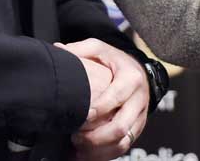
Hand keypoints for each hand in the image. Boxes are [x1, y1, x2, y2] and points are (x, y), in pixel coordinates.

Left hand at [60, 39, 149, 160]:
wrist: (140, 73)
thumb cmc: (116, 61)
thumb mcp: (100, 49)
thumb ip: (81, 50)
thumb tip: (58, 50)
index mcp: (131, 78)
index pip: (116, 98)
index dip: (98, 109)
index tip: (80, 115)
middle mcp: (139, 100)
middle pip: (120, 127)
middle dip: (95, 137)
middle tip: (75, 136)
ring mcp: (140, 118)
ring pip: (123, 142)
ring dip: (99, 150)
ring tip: (77, 149)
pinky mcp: (136, 130)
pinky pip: (123, 148)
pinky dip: (104, 155)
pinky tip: (85, 155)